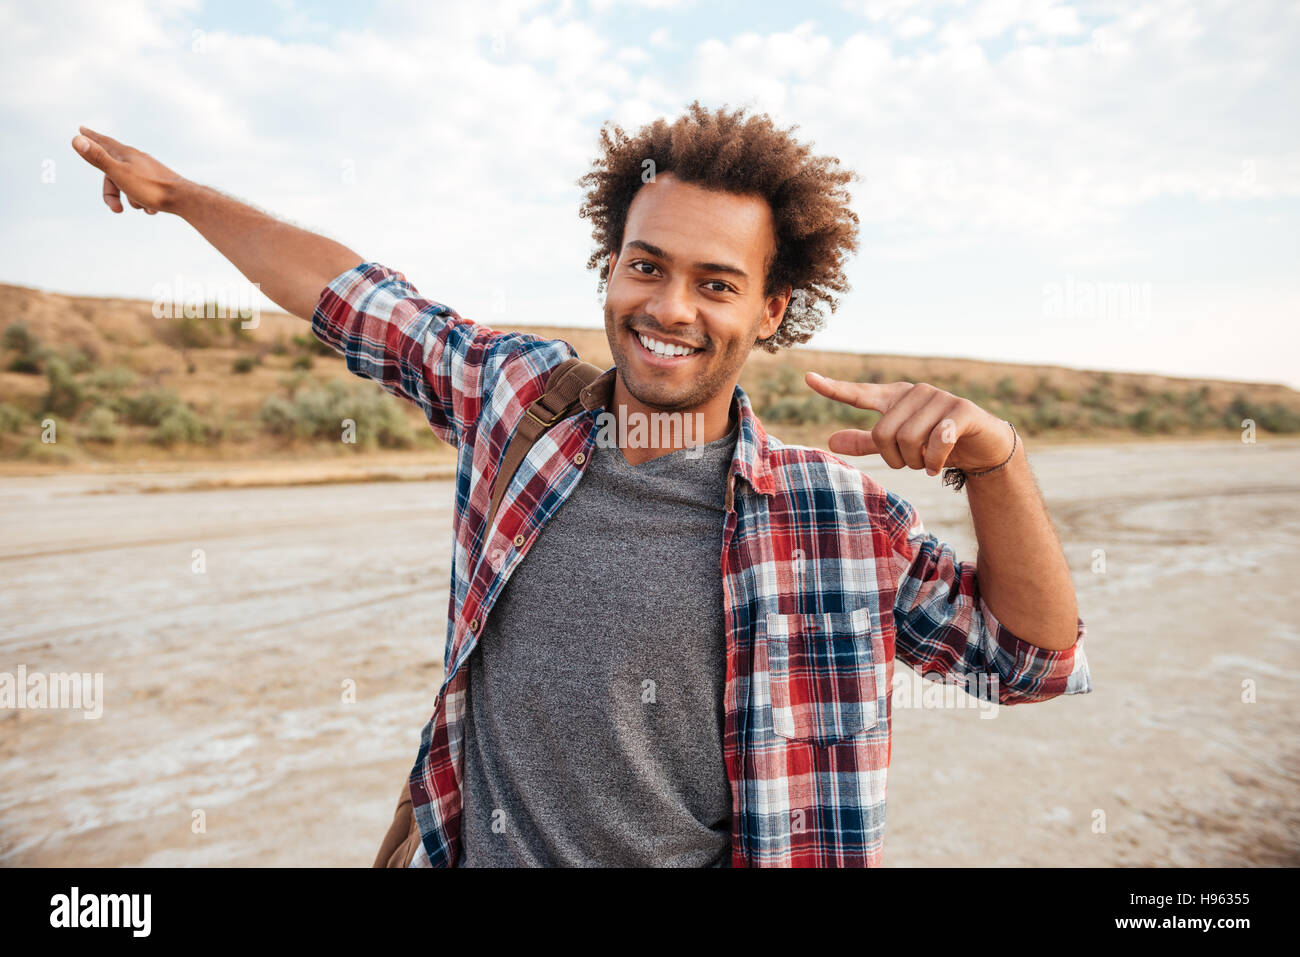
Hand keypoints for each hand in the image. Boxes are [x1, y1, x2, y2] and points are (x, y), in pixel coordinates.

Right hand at [70, 126, 183, 214]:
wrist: (183, 199)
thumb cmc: (150, 187)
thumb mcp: (118, 173)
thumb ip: (98, 158)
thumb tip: (76, 138)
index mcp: (125, 154)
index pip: (103, 142)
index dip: (90, 137)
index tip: (82, 129)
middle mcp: (137, 159)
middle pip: (113, 173)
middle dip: (111, 194)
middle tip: (116, 210)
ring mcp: (148, 170)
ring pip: (128, 186)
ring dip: (132, 200)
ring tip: (143, 204)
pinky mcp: (159, 182)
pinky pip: (144, 193)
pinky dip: (145, 203)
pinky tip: (154, 208)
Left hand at [805, 372, 1015, 475]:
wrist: (984, 448)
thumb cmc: (938, 443)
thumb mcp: (898, 445)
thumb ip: (866, 443)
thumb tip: (829, 442)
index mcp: (896, 399)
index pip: (860, 394)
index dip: (834, 388)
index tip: (807, 378)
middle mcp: (915, 393)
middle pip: (883, 434)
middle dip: (897, 458)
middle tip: (915, 460)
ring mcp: (939, 399)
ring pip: (909, 440)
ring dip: (919, 461)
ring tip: (932, 459)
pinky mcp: (962, 411)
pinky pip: (937, 440)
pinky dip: (937, 459)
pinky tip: (943, 462)